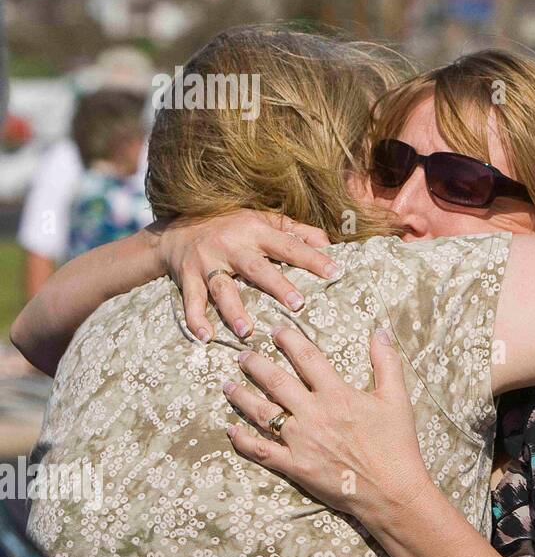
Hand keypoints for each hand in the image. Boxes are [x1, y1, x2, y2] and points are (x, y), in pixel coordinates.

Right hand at [153, 211, 339, 341]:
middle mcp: (231, 246)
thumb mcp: (262, 220)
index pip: (288, 245)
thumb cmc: (230, 226)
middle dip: (277, 286)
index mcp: (254, 231)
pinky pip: (191, 301)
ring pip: (222, 288)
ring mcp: (207, 263)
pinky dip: (195, 319)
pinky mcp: (188, 278)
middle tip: (297, 305)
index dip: (311, 258)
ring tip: (247, 331)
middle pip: (257, 268)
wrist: (178, 230)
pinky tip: (205, 337)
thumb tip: (327, 243)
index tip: (334, 271)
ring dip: (233, 311)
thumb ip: (295, 231)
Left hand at [222, 325, 432, 526]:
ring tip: (228, 385)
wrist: (391, 491)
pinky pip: (261, 450)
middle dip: (256, 364)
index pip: (307, 358)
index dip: (289, 340)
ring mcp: (300, 441)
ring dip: (242, 396)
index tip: (276, 330)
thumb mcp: (397, 398)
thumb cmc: (396, 444)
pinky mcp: (294, 466)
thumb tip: (380, 332)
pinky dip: (243, 440)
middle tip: (243, 355)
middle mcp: (313, 414)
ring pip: (261, 413)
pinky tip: (231, 430)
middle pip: (275, 382)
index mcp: (337, 394)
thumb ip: (386, 362)